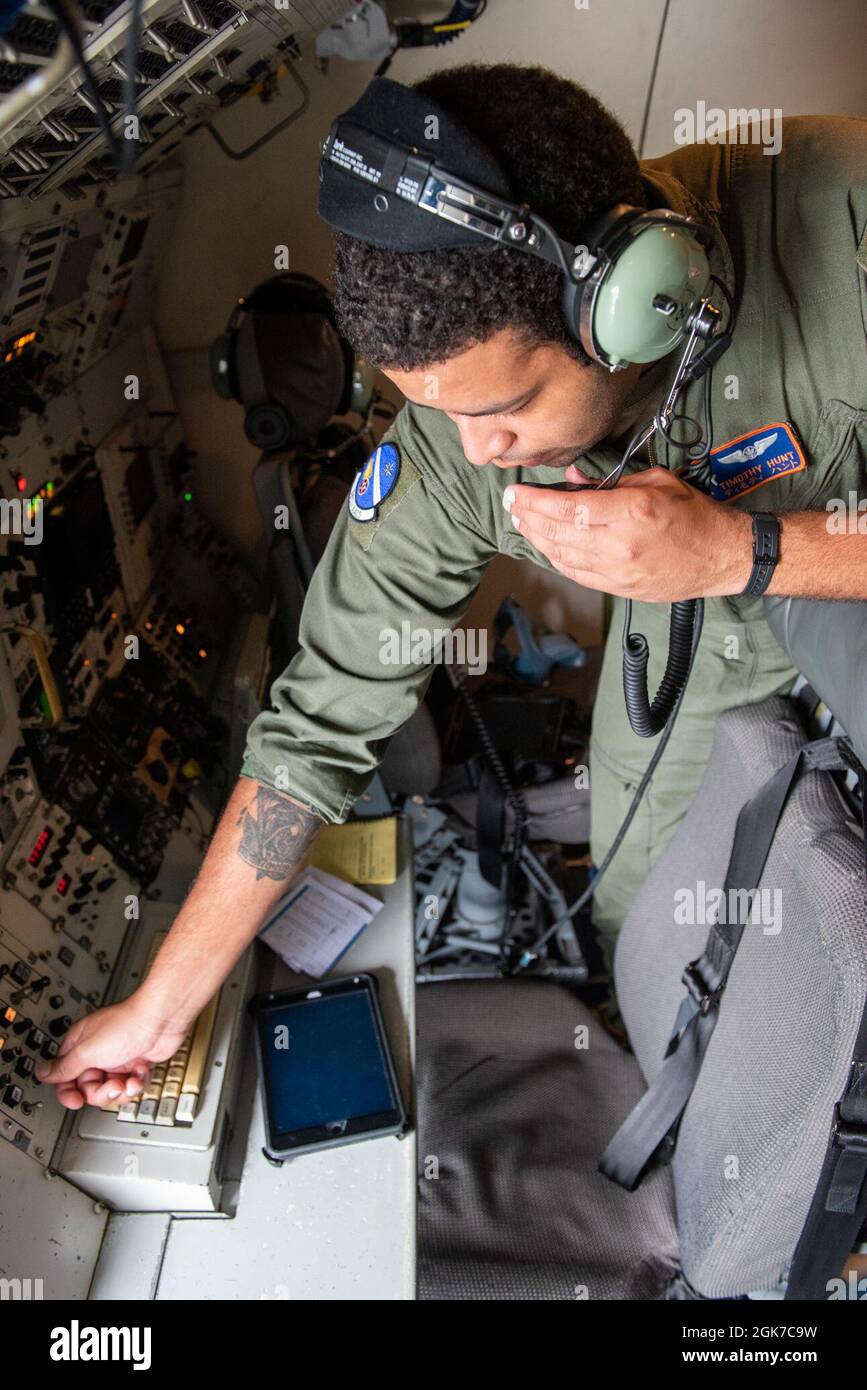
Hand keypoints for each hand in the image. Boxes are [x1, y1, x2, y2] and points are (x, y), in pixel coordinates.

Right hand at [34, 995, 190, 1110]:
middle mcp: (97, 1053)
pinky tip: (141, 1072)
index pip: (64, 1076)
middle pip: (89, 1088)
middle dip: (102, 1092)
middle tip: (112, 1085)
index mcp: (80, 1045)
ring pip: (111, 1091)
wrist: (162, 1020)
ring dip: (122, 1089)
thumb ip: (64, 1067)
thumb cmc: (127, 1024)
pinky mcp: (136, 1065)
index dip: (68, 1091)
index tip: (75, 1101)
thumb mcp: (88, 1050)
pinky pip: (130, 1086)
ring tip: (130, 1080)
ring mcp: (117, 1059)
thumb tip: (42, 1073)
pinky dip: (137, 1082)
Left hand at [503, 465, 753, 601]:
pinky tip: (545, 545)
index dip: (534, 500)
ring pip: (561, 555)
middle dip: (527, 516)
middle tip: (511, 505)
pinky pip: (575, 573)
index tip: (516, 492)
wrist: (721, 557)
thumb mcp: (656, 481)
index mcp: (631, 511)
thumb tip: (573, 480)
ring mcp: (618, 571)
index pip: (567, 506)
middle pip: (557, 531)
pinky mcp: (619, 588)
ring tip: (523, 522)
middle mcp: (620, 544)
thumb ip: (611, 480)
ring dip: (536, 538)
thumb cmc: (694, 515)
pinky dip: (555, 558)